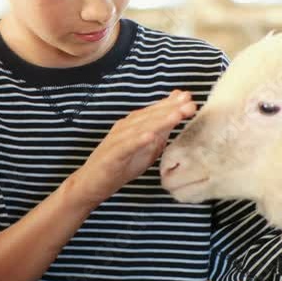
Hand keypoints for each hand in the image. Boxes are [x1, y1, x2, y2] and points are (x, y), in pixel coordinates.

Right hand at [68, 90, 196, 206]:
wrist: (91, 184)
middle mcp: (124, 128)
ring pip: (140, 128)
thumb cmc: (120, 166)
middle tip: (190, 103)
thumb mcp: (146, 148)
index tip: (189, 97)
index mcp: (132, 125)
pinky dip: (138, 140)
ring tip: (177, 115)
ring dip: (159, 121)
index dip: (171, 103)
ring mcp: (116, 141)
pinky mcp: (111, 156)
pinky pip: (126, 146)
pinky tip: (151, 136)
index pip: (153, 112)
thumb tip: (177, 113)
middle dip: (170, 109)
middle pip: (149, 116)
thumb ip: (160, 132)